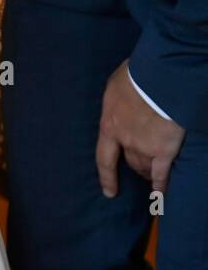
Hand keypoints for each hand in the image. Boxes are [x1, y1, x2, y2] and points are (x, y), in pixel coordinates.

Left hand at [96, 60, 185, 196]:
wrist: (159, 78)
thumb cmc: (136, 75)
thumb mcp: (115, 86)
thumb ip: (116, 100)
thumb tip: (119, 100)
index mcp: (109, 125)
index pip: (103, 157)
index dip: (106, 176)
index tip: (109, 191)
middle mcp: (124, 141)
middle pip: (128, 162)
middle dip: (133, 168)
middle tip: (139, 172)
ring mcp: (144, 147)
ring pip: (145, 168)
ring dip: (148, 174)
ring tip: (152, 177)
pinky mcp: (165, 149)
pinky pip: (162, 173)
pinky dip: (161, 185)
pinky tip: (161, 194)